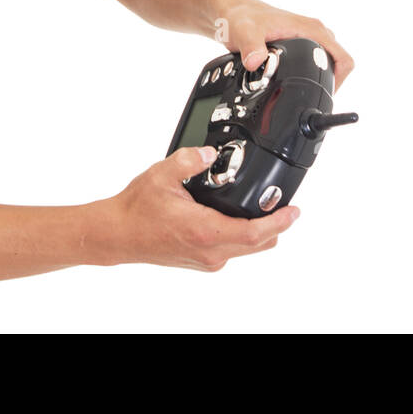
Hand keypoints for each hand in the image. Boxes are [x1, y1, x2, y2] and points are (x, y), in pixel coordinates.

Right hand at [93, 147, 299, 270]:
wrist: (118, 234)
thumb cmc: (137, 209)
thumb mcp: (161, 175)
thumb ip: (187, 160)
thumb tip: (208, 152)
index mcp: (204, 231)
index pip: (255, 233)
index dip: (279, 223)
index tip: (294, 211)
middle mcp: (209, 251)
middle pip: (258, 244)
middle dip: (276, 226)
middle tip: (285, 208)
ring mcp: (206, 260)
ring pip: (246, 250)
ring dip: (259, 233)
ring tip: (261, 211)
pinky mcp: (200, 261)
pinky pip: (231, 250)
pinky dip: (241, 236)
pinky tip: (233, 218)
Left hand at [216, 0, 354, 90]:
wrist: (232, 10)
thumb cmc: (240, 16)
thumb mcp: (245, 32)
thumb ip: (251, 47)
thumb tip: (256, 62)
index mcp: (310, 29)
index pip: (342, 58)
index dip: (339, 81)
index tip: (324, 95)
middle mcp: (313, 32)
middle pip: (337, 63)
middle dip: (329, 82)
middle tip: (309, 96)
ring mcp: (307, 37)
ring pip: (326, 62)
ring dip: (319, 77)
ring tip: (301, 91)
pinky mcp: (298, 42)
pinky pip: (314, 60)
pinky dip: (308, 72)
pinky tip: (292, 82)